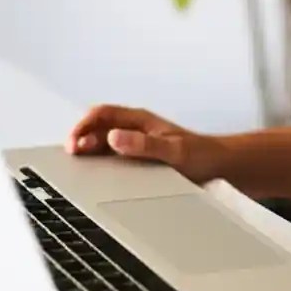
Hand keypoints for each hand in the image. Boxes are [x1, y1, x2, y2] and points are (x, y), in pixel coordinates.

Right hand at [65, 105, 223, 183]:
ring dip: (88, 151)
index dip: (83, 126)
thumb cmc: (201, 154)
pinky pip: (112, 157)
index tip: (74, 143)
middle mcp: (135, 129)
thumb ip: (144, 145)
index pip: (102, 114)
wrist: (219, 166)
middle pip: (98, 128)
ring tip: (78, 166)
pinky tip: (96, 176)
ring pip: (102, 142)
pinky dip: (99, 163)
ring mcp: (136, 143)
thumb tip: (115, 138)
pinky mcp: (139, 158)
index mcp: (140, 120)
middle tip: (71, 156)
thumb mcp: (173, 151)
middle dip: (80, 139)